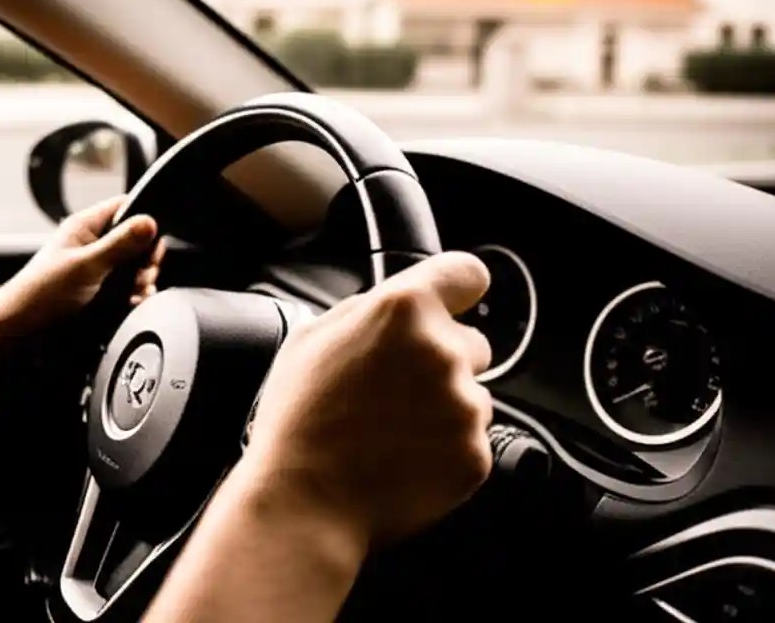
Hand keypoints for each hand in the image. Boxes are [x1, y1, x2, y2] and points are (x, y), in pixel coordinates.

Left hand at [0, 196, 164, 376]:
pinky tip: (134, 302)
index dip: (144, 221)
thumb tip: (150, 222)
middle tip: (144, 275)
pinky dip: (134, 295)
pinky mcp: (98, 290)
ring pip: (133, 266)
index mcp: (86, 226)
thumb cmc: (41, 292)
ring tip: (138, 292)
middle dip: (146, 259)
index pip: (125, 207)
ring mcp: (96, 268)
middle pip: (136, 240)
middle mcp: (92, 243)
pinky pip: (126, 287)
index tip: (152, 243)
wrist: (22, 329)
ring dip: (142, 280)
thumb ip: (120, 244)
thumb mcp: (87, 264)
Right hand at [239, 252, 493, 548]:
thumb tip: (388, 308)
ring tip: (391, 432)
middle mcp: (443, 350)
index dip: (458, 290)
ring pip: (472, 396)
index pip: (466, 274)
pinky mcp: (475, 454)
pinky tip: (402, 459)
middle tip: (394, 393)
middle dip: (442, 362)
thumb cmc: (298, 421)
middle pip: (472, 344)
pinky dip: (445, 451)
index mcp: (403, 310)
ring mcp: (465, 405)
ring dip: (444, 410)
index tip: (454, 304)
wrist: (304, 500)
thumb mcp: (309, 339)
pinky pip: (471, 441)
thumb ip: (362, 311)